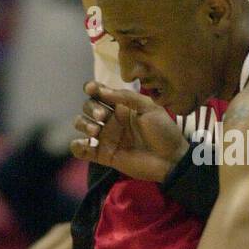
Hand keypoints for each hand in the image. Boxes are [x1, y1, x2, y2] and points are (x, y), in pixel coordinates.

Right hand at [71, 82, 188, 182]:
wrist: (171, 159)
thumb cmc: (163, 131)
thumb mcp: (150, 107)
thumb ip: (126, 97)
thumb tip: (102, 90)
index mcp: (122, 106)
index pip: (100, 93)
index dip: (92, 88)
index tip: (92, 89)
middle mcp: (111, 120)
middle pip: (88, 107)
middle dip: (91, 108)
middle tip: (103, 116)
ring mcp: (106, 137)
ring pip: (82, 125)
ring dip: (83, 124)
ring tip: (96, 131)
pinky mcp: (104, 155)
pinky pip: (82, 150)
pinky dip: (77, 146)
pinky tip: (85, 144)